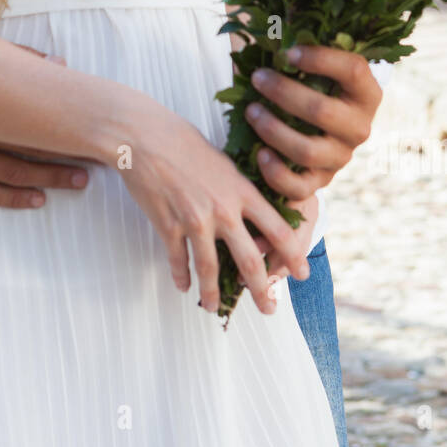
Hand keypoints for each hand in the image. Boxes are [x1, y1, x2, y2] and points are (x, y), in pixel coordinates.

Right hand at [0, 45, 90, 207]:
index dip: (63, 126)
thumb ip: (16, 60)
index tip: (92, 131)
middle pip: (26, 147)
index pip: (31, 117)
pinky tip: (36, 200)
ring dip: (46, 178)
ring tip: (77, 181)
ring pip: (9, 173)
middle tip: (95, 163)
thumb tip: (60, 64)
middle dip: (63, 156)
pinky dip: (10, 198)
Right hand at [122, 109, 311, 316]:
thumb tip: (251, 211)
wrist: (145, 138)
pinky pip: (178, 260)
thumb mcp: (223, 162)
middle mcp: (223, 210)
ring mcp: (195, 221)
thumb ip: (238, 189)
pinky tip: (183, 286)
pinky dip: (180, 276)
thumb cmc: (184, 142)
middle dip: (261, 290)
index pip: (278, 230)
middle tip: (269, 308)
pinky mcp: (168, 226)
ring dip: (213, 293)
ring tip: (214, 308)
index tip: (301, 273)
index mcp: (242, 191)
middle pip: (249, 260)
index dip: (293, 255)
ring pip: (209, 269)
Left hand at [245, 45, 381, 200]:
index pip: (354, 70)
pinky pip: (299, 187)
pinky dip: (275, 172)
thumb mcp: (316, 69)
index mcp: (366, 92)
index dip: (320, 58)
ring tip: (250, 111)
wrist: (319, 134)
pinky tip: (258, 152)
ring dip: (273, 130)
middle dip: (283, 93)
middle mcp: (359, 127)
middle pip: (322, 111)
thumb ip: (301, 49)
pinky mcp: (320, 183)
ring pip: (307, 151)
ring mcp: (340, 158)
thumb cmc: (312, 88)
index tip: (287, 52)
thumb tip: (266, 23)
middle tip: (257, 77)